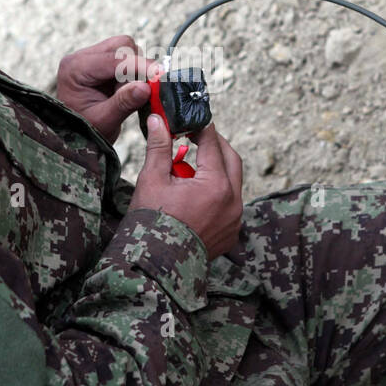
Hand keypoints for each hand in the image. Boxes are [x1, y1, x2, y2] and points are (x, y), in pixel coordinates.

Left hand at [56, 35, 161, 144]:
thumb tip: (146, 87)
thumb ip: (124, 102)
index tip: (159, 75)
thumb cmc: (85, 129)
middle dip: (137, 66)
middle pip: (122, 46)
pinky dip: (132, 71)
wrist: (75, 135)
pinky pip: (126, 57)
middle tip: (140, 91)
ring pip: (127, 48)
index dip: (140, 66)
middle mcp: (81, 57)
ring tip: (125, 94)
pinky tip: (124, 89)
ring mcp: (91, 57)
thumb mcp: (104, 120)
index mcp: (75, 69)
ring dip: (135, 69)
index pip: (114, 60)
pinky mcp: (101, 61)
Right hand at [130, 115, 242, 260]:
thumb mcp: (152, 179)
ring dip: (217, 170)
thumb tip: (158, 119)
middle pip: (231, 159)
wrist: (153, 266)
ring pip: (233, 183)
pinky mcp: (231, 233)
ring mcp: (234, 220)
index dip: (201, 128)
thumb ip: (160, 146)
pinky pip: (231, 205)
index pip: (212, 144)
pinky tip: (197, 194)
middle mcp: (232, 201)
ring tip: (191, 168)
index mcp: (215, 185)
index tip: (191, 121)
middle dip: (215, 145)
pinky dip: (218, 194)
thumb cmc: (150, 221)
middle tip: (197, 137)